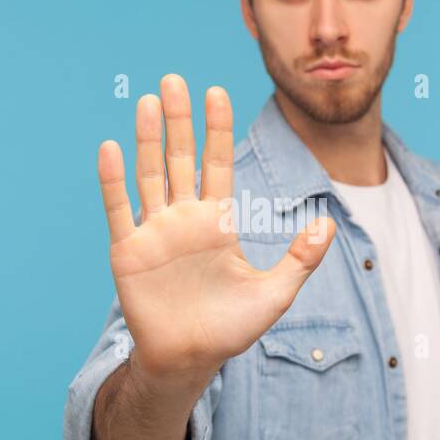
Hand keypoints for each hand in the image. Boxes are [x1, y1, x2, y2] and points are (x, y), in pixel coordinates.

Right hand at [97, 74, 335, 381]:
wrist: (189, 360)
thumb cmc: (230, 329)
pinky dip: (114, 180)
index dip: (216, 130)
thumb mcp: (276, 294)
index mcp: (217, 222)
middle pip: (179, 159)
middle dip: (179, 120)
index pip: (217, 165)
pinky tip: (111, 147)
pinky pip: (119, 209)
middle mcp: (183, 219)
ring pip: (149, 174)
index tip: (217, 92)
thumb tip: (329, 224)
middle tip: (174, 79)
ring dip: (148, 138)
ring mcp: (153, 232)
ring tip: (149, 101)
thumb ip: (300, 259)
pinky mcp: (128, 251)